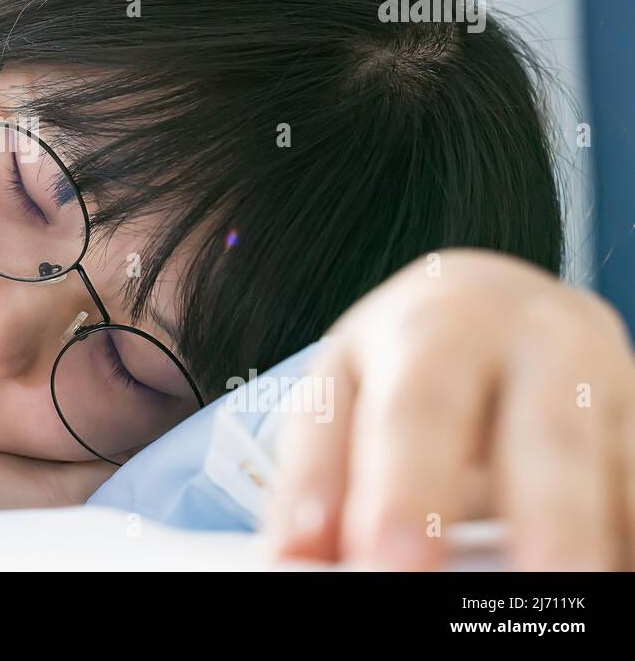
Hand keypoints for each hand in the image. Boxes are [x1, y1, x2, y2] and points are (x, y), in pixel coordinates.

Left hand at [260, 248, 634, 569]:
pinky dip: (630, 537)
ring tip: (578, 595)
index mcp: (438, 328)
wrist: (495, 301)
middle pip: (545, 440)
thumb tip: (294, 560)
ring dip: (598, 538)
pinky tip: (617, 574)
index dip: (404, 491)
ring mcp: (610, 383)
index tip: (383, 562)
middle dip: (544, 523)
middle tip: (514, 583)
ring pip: (617, 467)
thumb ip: (318, 473)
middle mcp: (538, 343)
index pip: (418, 413)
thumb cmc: (405, 362)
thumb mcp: (345, 390)